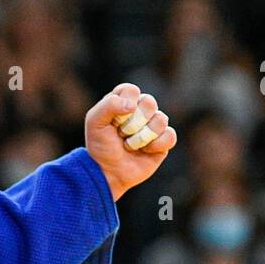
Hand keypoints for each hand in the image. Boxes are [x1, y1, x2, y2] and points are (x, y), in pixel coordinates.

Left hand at [85, 84, 176, 200]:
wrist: (108, 173)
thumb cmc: (100, 146)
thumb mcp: (95, 123)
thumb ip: (108, 106)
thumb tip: (132, 105)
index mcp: (123, 101)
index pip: (131, 90)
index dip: (125, 104)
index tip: (114, 121)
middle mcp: (140, 109)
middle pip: (149, 102)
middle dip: (132, 123)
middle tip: (121, 135)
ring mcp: (153, 125)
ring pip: (160, 119)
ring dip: (141, 137)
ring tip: (130, 146)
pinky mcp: (163, 141)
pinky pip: (169, 136)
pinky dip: (155, 146)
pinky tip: (145, 151)